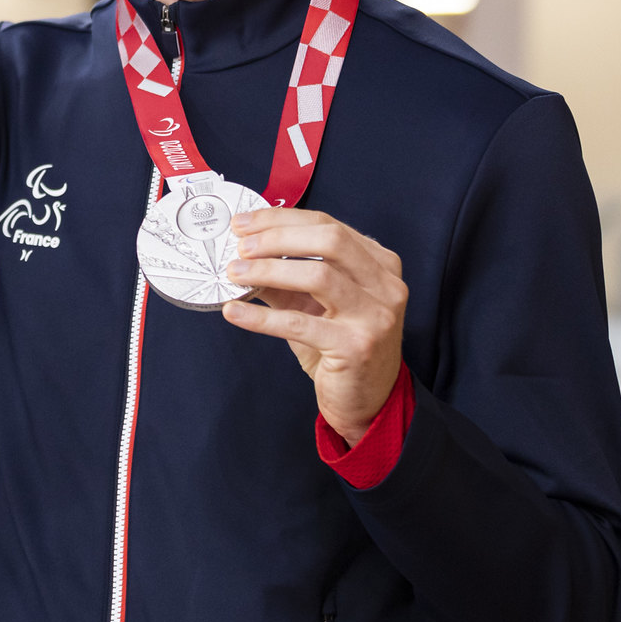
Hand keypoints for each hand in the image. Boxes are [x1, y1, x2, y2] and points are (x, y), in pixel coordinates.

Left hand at [219, 208, 406, 446]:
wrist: (367, 401)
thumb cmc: (340, 346)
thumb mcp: (315, 303)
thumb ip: (286, 277)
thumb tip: (242, 254)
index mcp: (380, 264)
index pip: (328, 225)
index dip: (281, 220)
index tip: (244, 223)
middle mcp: (386, 285)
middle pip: (329, 240)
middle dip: (277, 238)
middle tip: (240, 247)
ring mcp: (376, 315)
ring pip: (318, 275)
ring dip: (268, 270)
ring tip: (234, 274)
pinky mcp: (357, 346)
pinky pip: (300, 323)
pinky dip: (262, 316)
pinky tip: (235, 311)